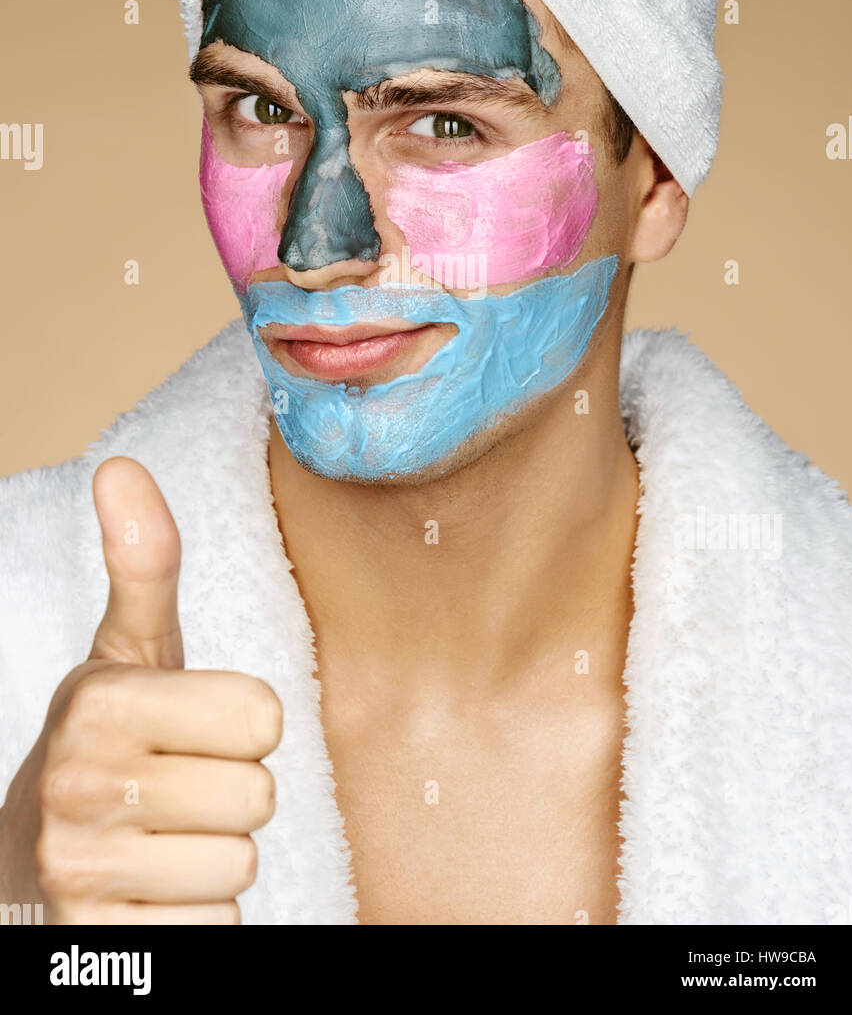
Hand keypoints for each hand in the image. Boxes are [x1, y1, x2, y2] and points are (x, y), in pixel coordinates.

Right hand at [0, 457, 281, 923]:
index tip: (191, 729)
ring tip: (165, 836)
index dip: (241, 725)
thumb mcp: (126, 652)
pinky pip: (219, 928)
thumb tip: (123, 466)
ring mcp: (83, 870)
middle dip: (231, 793)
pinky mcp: (102, 940)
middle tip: (178, 787)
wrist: (33, 859)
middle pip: (259, 795)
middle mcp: (79, 785)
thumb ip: (142, 565)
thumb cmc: (109, 741)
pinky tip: (155, 891)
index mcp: (99, 701)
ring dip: (216, 855)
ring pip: (242, 864)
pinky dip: (200, 915)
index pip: (263, 717)